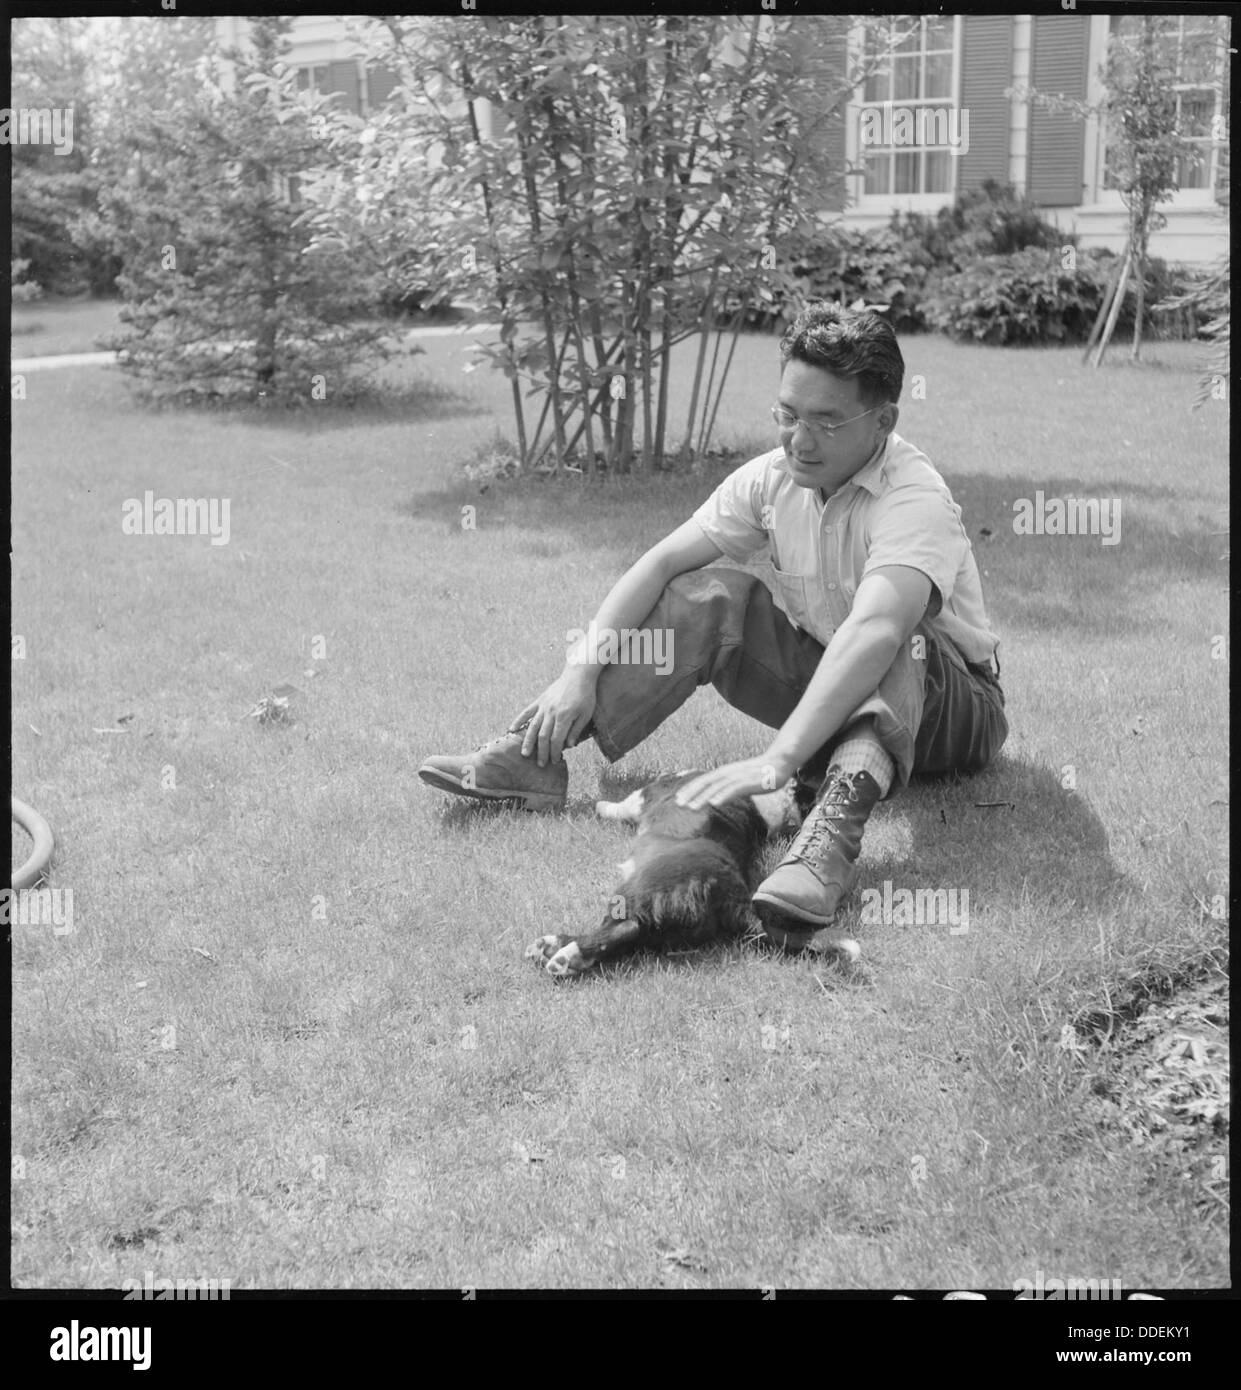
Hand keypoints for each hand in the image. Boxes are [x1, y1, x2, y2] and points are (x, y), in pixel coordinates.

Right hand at [509, 666, 597, 766]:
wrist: (578, 675)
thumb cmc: (585, 695)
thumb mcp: (586, 714)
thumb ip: (576, 730)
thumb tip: (569, 745)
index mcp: (564, 716)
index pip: (556, 739)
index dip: (554, 752)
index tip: (554, 761)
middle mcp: (551, 712)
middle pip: (543, 736)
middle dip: (541, 752)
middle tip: (540, 764)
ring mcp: (544, 706)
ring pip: (533, 726)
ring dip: (528, 741)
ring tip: (524, 753)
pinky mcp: (540, 700)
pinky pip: (527, 712)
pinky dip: (518, 720)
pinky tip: (511, 730)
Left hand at [675, 752, 796, 809]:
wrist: (779, 763)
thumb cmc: (759, 773)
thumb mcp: (739, 779)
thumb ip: (727, 786)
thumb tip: (715, 797)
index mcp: (725, 772)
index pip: (703, 780)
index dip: (690, 789)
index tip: (678, 799)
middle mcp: (728, 773)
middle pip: (706, 783)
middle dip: (691, 793)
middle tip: (678, 804)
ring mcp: (738, 777)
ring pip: (717, 787)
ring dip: (703, 797)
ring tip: (691, 807)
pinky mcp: (749, 782)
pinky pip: (734, 789)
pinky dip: (723, 795)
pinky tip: (715, 803)